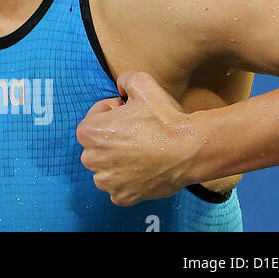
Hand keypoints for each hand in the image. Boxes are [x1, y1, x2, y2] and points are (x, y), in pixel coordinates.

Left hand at [76, 71, 204, 205]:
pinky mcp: (123, 198)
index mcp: (88, 132)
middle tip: (138, 133)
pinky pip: (120, 187)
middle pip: (99, 144)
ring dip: (119, 160)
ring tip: (142, 151)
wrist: (191, 148)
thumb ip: (123, 79)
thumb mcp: (140, 82)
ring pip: (107, 167)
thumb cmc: (163, 118)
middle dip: (114, 137)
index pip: (96, 117)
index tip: (132, 114)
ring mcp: (107, 181)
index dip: (116, 111)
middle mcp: (91, 159)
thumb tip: (120, 87)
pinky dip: (129, 180)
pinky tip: (144, 169)